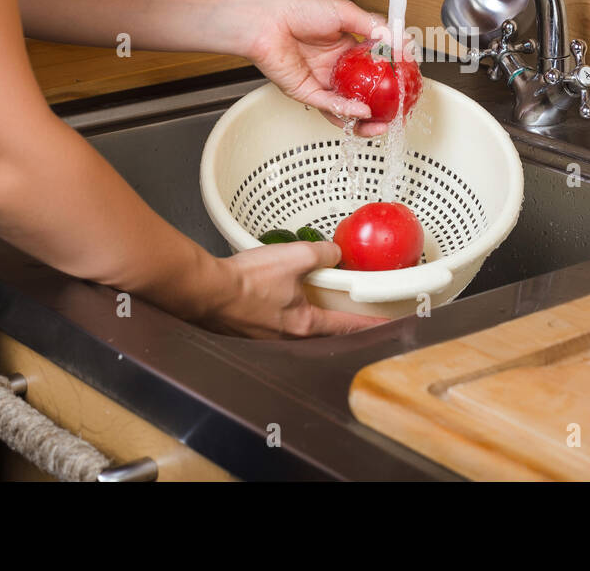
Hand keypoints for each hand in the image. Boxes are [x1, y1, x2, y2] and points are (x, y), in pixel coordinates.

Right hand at [202, 242, 386, 337]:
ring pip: (296, 330)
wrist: (205, 290)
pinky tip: (273, 300)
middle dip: (335, 323)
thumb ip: (321, 254)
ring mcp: (265, 337)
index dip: (368, 324)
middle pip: (322, 333)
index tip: (384, 325)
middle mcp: (287, 337)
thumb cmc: (246, 280)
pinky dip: (280, 313)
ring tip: (306, 302)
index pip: (347, 326)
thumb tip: (334, 253)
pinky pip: (272, 324)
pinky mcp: (246, 330)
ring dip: (305, 317)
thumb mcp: (294, 257)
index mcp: (304, 324)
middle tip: (346, 313)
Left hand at [244, 0, 389, 135]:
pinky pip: (331, 106)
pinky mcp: (307, 93)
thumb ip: (374, 27)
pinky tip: (362, 111)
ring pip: (347, 107)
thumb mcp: (345, 13)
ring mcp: (322, 82)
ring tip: (382, 124)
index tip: (405, 81)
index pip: (374, 67)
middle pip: (363, 92)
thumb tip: (399, 40)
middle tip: (397, 111)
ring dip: (366, 119)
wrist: (266, 19)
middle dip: (381, 105)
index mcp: (345, 48)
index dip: (390, 76)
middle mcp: (334, 67)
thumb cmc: (296, 9)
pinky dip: (347, 110)